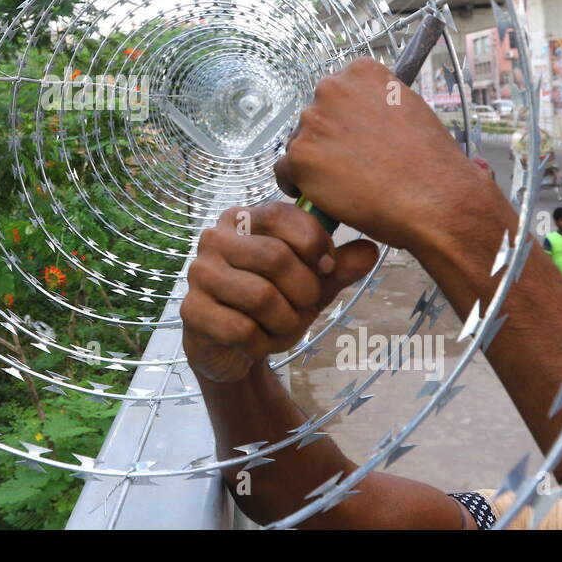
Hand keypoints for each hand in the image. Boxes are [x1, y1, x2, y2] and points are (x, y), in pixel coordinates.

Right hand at [181, 202, 378, 382]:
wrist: (232, 346)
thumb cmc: (273, 302)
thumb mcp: (312, 282)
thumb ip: (338, 266)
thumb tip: (370, 251)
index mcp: (243, 219)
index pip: (282, 215)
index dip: (314, 243)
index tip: (326, 268)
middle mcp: (215, 239)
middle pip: (275, 257)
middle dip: (304, 291)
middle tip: (304, 305)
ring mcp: (199, 274)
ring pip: (261, 297)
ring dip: (285, 322)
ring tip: (282, 326)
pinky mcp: (191, 311)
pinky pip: (242, 330)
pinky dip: (263, 343)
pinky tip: (258, 342)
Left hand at [272, 58, 492, 252]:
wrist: (433, 196)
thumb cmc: (428, 161)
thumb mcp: (409, 109)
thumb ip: (376, 104)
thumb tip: (360, 117)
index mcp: (361, 72)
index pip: (336, 93)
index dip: (344, 120)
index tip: (355, 138)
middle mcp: (331, 88)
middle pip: (314, 116)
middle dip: (327, 140)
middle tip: (351, 166)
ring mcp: (312, 121)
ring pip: (299, 144)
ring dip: (314, 163)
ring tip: (345, 184)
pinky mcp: (299, 156)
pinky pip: (284, 172)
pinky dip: (298, 186)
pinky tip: (322, 196)